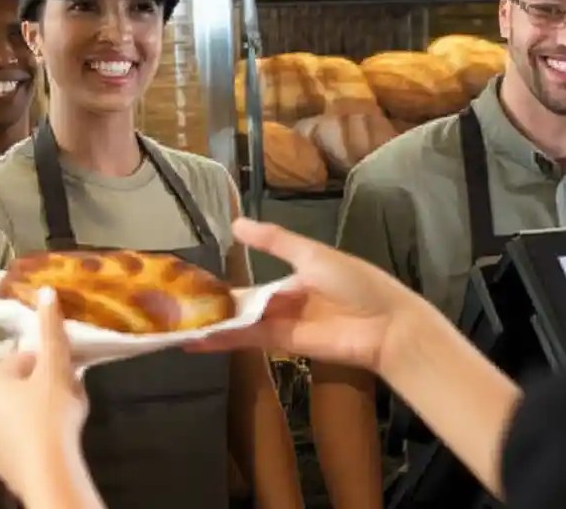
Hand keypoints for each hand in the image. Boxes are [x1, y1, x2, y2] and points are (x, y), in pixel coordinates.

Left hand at [0, 287, 91, 505]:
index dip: (47, 361)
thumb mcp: (55, 368)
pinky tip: (57, 441)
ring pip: (21, 414)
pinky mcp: (4, 463)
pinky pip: (23, 440)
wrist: (48, 474)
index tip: (66, 369)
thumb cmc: (50, 415)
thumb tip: (46, 289)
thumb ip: (51, 330)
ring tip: (67, 416)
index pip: (20, 359)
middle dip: (45, 385)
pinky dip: (38, 437)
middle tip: (70, 391)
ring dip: (42, 411)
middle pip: (21, 387)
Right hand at [189, 218, 426, 374]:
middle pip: (246, 304)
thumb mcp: (312, 254)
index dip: (230, 284)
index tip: (198, 284)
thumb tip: (236, 223)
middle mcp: (289, 301)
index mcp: (298, 276)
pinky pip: (253, 339)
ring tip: (180, 327)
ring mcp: (287, 324)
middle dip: (218, 307)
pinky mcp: (287, 344)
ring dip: (216, 325)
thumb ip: (274, 241)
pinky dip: (228, 339)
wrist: (387, 324)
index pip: (257, 281)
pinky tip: (203, 339)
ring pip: (244, 322)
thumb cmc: (356, 282)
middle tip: (178, 308)